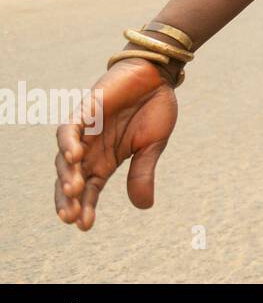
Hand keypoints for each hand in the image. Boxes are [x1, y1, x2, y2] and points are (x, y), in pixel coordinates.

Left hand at [54, 58, 177, 230]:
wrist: (158, 75)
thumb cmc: (155, 108)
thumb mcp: (153, 147)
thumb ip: (143, 173)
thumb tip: (143, 207)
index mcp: (106, 160)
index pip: (89, 189)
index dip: (84, 207)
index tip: (84, 226)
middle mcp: (91, 149)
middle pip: (70, 179)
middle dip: (68, 199)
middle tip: (70, 217)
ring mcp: (86, 131)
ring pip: (65, 159)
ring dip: (66, 175)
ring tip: (73, 191)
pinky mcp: (85, 111)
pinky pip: (69, 130)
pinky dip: (68, 143)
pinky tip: (75, 157)